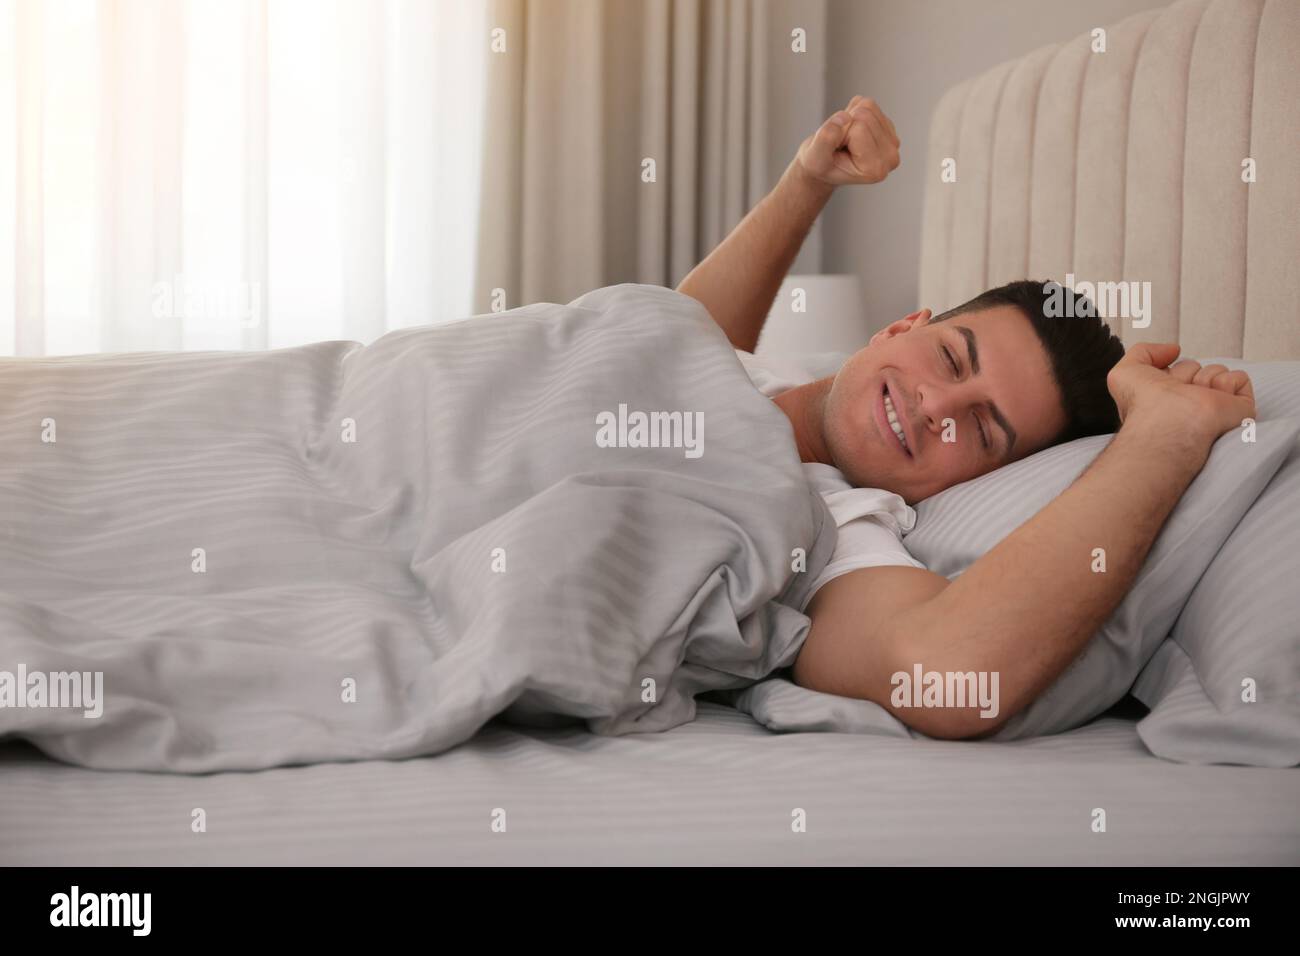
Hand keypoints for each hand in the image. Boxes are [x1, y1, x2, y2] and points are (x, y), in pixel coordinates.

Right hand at [796, 95, 899, 187]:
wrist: (824, 165)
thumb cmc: (820, 166)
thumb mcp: (815, 158)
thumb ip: (826, 139)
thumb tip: (844, 117)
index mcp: (875, 168)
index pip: (859, 128)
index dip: (841, 133)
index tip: (837, 151)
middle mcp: (890, 158)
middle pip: (866, 115)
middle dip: (846, 124)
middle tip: (840, 143)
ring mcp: (892, 142)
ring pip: (868, 106)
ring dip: (850, 118)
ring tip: (844, 139)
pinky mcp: (888, 128)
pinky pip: (869, 104)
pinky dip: (854, 113)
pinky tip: (851, 132)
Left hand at [1107, 342, 1255, 446]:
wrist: (1170, 422)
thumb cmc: (1143, 404)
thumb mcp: (1124, 373)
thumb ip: (1142, 352)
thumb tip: (1174, 349)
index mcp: (1165, 399)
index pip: (1172, 370)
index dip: (1164, 372)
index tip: (1156, 388)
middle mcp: (1189, 404)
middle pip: (1194, 366)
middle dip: (1184, 373)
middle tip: (1176, 394)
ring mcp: (1214, 407)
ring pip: (1216, 369)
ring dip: (1204, 378)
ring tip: (1195, 398)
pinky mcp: (1239, 411)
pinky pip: (1239, 378)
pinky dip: (1227, 383)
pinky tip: (1215, 400)